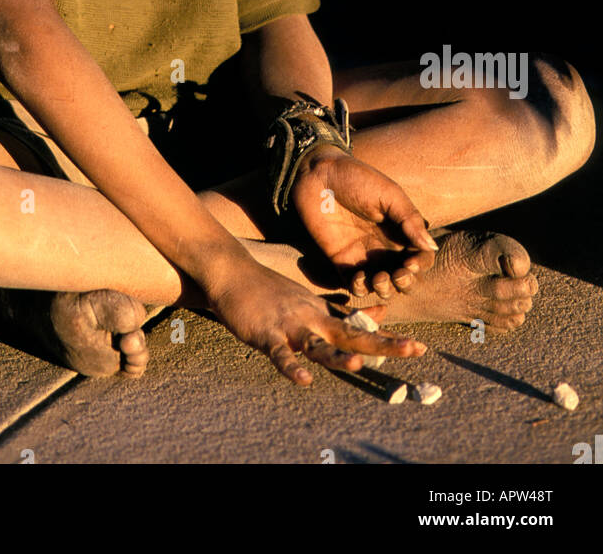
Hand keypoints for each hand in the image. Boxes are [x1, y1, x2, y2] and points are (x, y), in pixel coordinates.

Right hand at [203, 255, 426, 385]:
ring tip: (359, 363)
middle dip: (383, 343)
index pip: (359, 327)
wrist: (233, 272)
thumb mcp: (308, 300)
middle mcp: (311, 317)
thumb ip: (339, 310)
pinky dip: (291, 366)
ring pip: (317, 343)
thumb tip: (376, 313)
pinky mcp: (266, 333)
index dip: (388, 337)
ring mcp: (289, 324)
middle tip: (414, 349)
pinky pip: (280, 353)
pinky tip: (303, 379)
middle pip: (350, 333)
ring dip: (337, 354)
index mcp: (321, 313)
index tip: (419, 347)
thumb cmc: (270, 291)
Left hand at [290, 147, 438, 297]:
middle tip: (397, 275)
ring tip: (377, 278)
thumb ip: (410, 220)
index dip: (420, 266)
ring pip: (382, 286)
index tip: (411, 264)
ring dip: (384, 289)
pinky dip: (359, 289)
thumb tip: (432, 247)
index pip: (420, 257)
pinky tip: (357, 278)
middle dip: (404, 283)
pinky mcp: (342, 262)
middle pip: (404, 278)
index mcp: (401, 231)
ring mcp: (364, 256)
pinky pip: (355, 285)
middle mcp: (385, 247)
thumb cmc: (357, 179)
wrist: (319, 177)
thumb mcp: (389, 194)